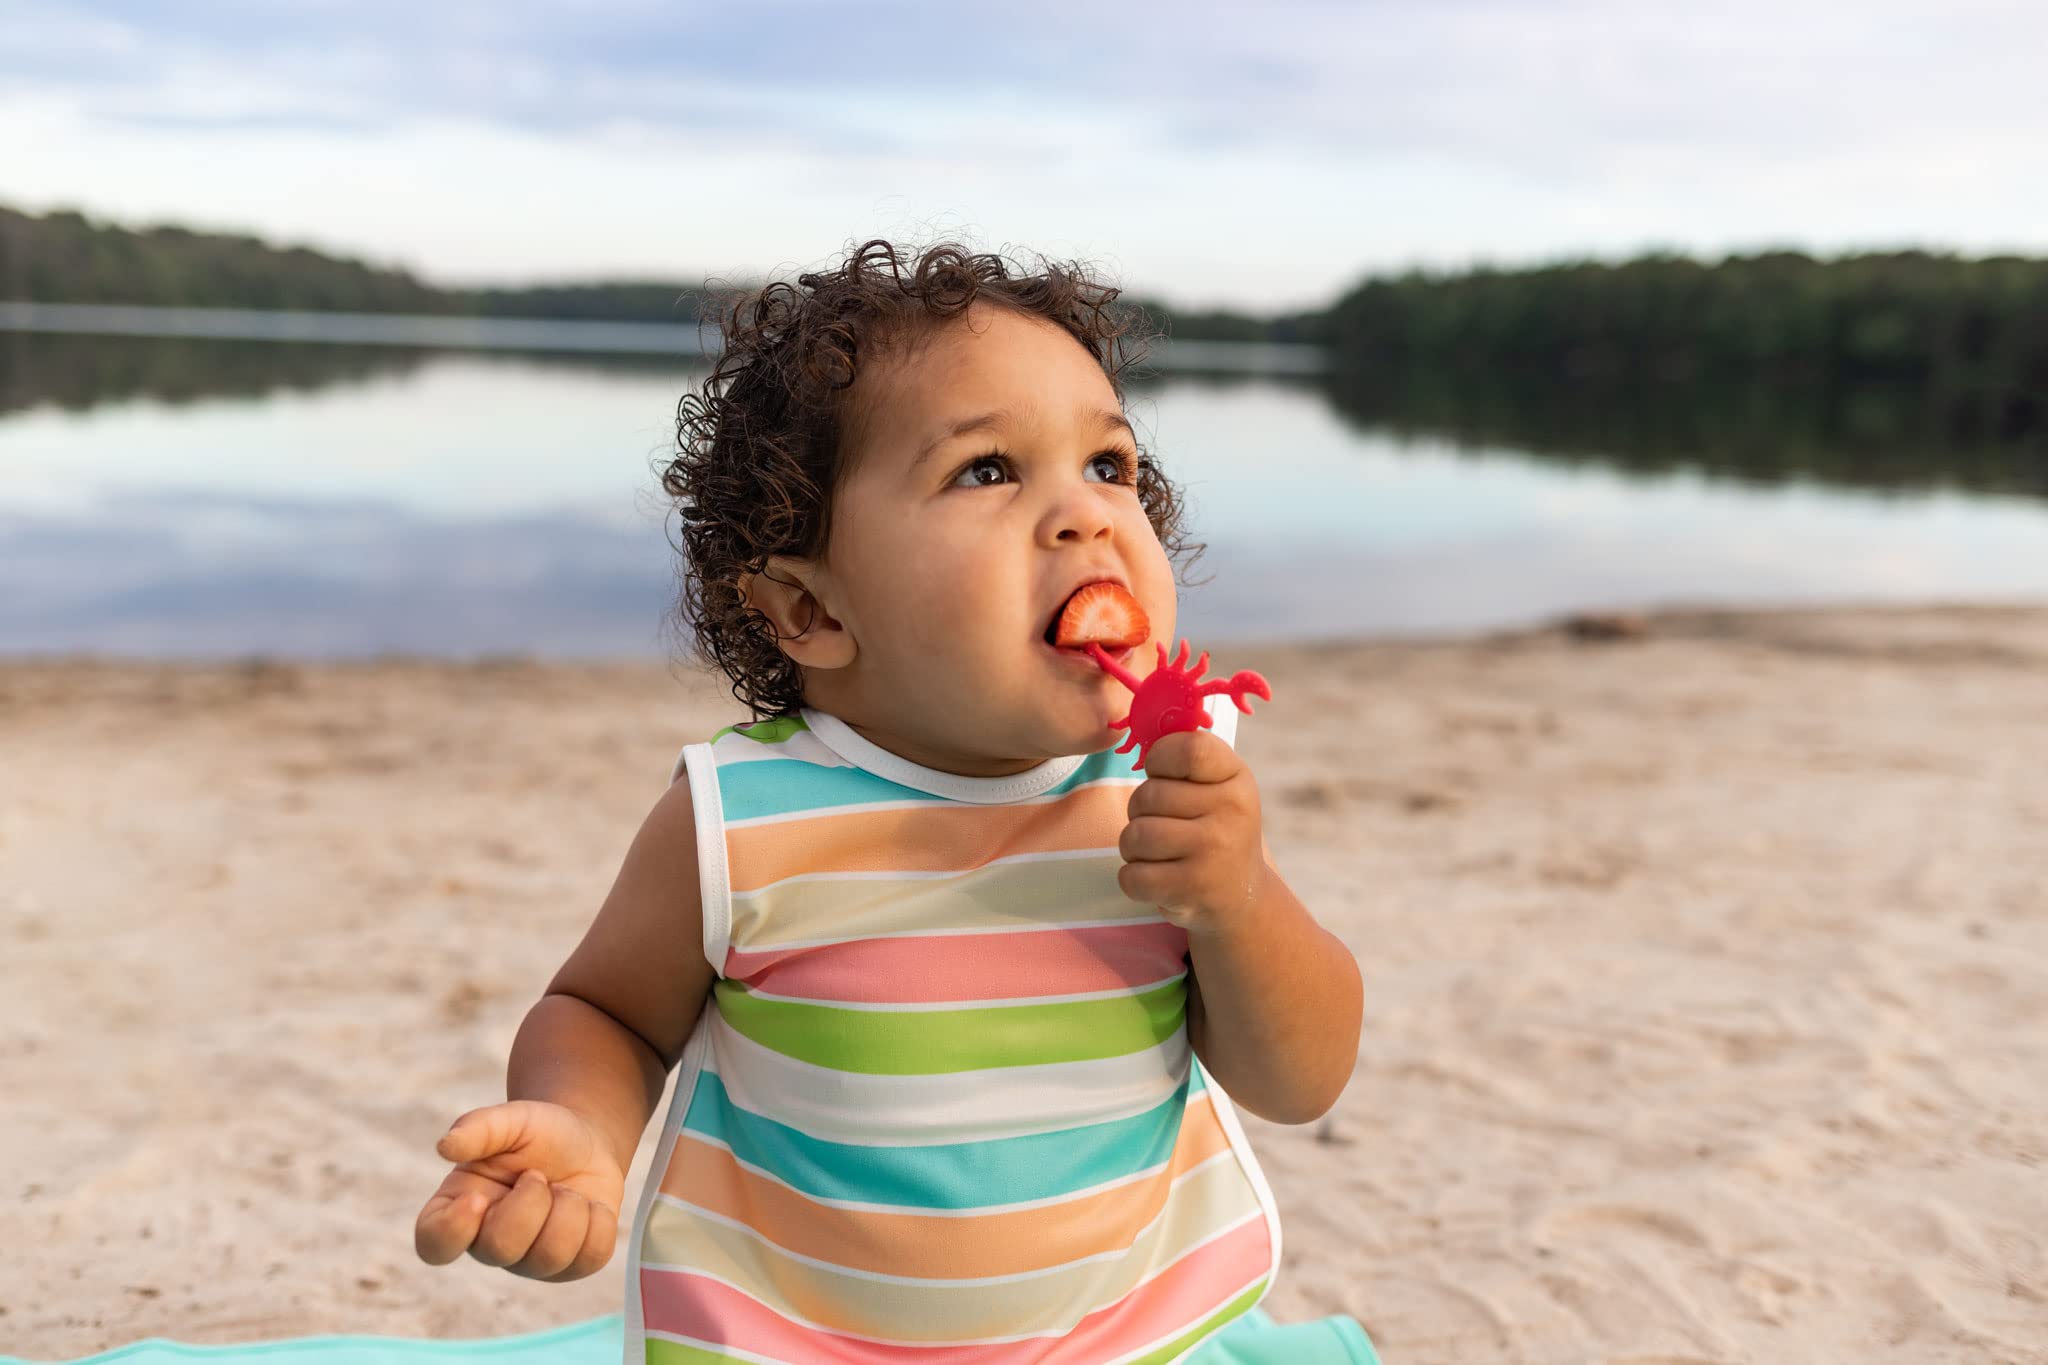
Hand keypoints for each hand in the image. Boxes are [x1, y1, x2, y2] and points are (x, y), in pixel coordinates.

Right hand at [414, 1099, 625, 1280]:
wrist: (586, 1143)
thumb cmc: (538, 1134)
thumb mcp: (512, 1119)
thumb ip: (479, 1128)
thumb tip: (445, 1145)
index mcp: (459, 1208)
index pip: (433, 1244)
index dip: (452, 1229)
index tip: (477, 1199)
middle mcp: (488, 1243)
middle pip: (501, 1249)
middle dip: (531, 1202)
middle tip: (538, 1174)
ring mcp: (530, 1262)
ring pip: (550, 1257)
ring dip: (568, 1208)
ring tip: (563, 1188)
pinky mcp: (572, 1266)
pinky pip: (591, 1256)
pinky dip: (598, 1219)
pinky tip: (588, 1204)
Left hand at [1116, 729, 1268, 933]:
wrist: (1241, 895)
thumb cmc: (1215, 827)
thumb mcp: (1217, 786)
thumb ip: (1185, 756)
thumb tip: (1140, 720)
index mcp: (1237, 778)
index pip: (1187, 748)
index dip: (1159, 759)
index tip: (1162, 774)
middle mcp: (1231, 812)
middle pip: (1148, 796)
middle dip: (1140, 812)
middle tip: (1162, 824)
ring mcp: (1213, 852)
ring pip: (1135, 836)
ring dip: (1134, 847)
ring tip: (1158, 853)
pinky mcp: (1191, 888)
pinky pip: (1132, 876)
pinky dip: (1134, 879)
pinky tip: (1158, 878)